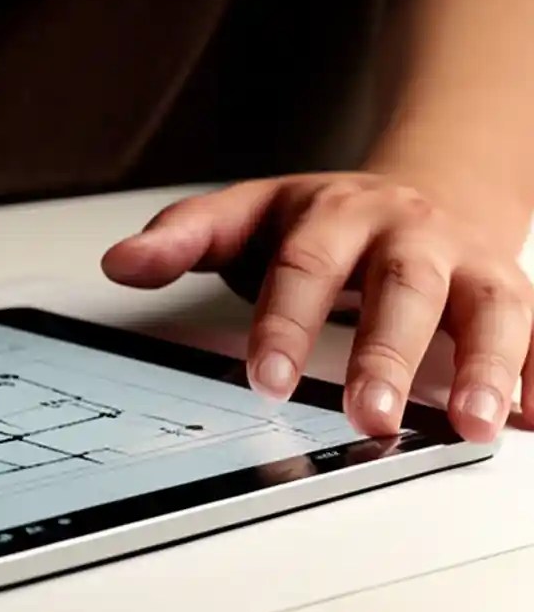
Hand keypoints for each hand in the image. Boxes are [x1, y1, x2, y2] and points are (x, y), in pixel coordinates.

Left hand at [101, 173, 533, 442]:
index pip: (306, 268)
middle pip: (403, 288)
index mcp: (335, 216)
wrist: (423, 186)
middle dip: (387, 352)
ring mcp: (470, 261)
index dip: (285, 324)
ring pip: (492, 305)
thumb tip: (119, 262)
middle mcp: (408, 235)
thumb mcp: (247, 215)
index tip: (265, 380)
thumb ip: (184, 238)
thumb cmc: (323, 218)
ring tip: (474, 425)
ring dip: (489, 364)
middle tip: (368, 416)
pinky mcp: (513, 289)